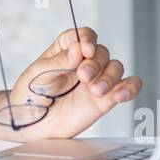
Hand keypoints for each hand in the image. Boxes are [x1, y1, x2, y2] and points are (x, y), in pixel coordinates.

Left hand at [0, 27, 140, 139]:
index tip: (85, 49)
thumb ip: (60, 61)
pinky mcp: (104, 100)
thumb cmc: (29, 94)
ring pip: (116, 68)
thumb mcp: (38, 73)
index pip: (83, 36)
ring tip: (95, 90)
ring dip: (109, 77)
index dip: (87, 39)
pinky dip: (130, 88)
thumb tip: (78, 49)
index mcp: (66, 50)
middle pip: (102, 52)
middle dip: (96, 63)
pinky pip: (127, 88)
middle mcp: (83, 63)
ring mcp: (95, 81)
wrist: (30, 124)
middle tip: (83, 75)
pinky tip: (121, 94)